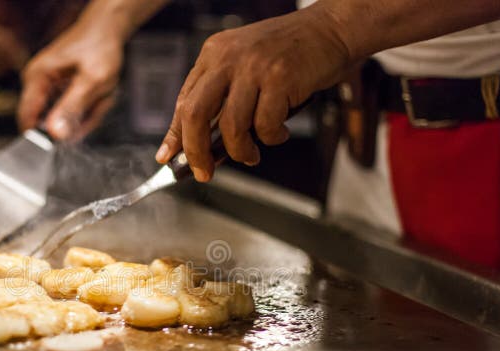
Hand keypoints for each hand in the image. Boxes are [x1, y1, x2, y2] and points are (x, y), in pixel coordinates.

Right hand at [18, 18, 123, 140]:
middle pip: (48, 122)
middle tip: (97, 105)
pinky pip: (70, 112)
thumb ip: (72, 108)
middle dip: (76, 122)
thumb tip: (55, 134)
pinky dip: (87, 110)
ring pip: (62, 120)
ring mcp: (45, 86)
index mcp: (37, 77)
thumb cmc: (100, 48)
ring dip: (85, 116)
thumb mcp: (92, 82)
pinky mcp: (56, 90)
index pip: (26, 119)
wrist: (107, 30)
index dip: (42, 138)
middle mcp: (35, 81)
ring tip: (99, 98)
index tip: (66, 143)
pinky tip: (96, 98)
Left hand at [155, 7, 351, 181]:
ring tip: (251, 155)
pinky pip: (265, 125)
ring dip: (240, 151)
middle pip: (195, 113)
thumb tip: (204, 143)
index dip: (174, 134)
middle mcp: (228, 58)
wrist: (330, 29)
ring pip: (230, 126)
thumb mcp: (245, 65)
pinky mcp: (279, 78)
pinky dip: (271, 138)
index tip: (169, 157)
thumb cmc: (290, 53)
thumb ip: (224, 97)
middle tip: (203, 172)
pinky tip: (280, 131)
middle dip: (195, 151)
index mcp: (214, 54)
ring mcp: (253, 67)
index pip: (184, 100)